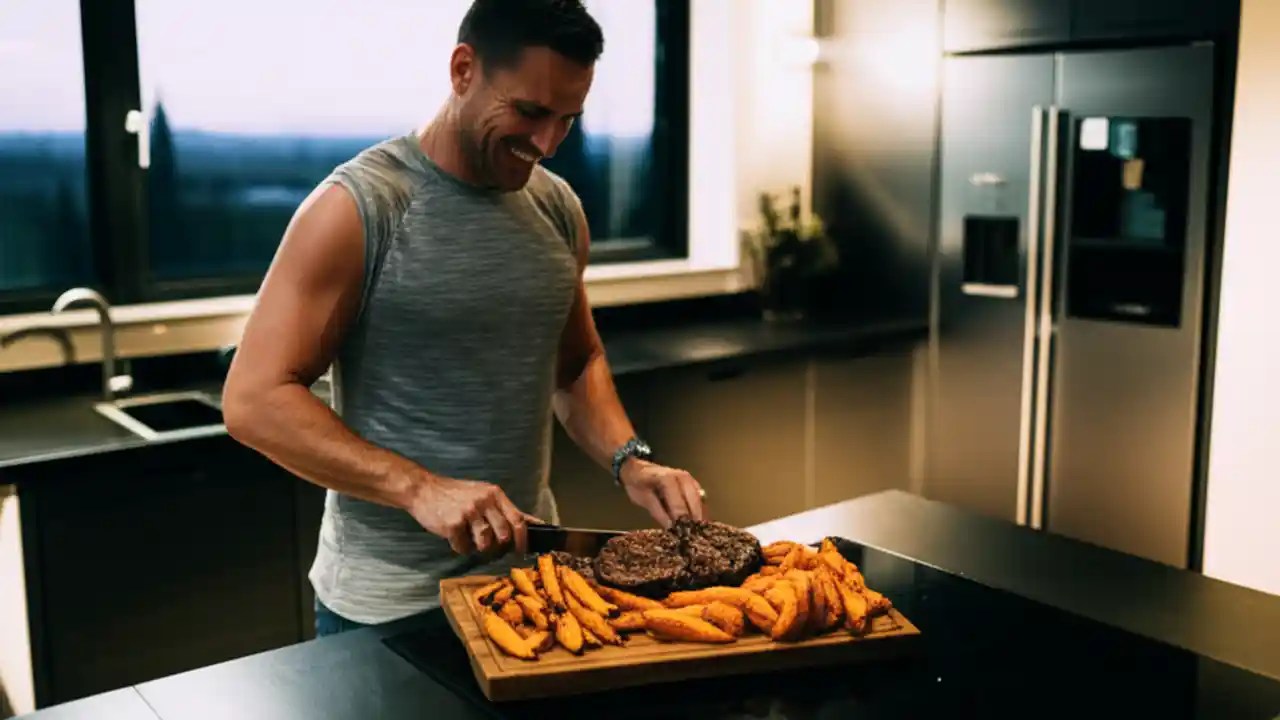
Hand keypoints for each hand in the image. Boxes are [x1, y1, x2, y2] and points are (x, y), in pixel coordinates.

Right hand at [406, 475, 533, 555]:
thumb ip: (505, 509)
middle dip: (498, 546)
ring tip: (468, 536)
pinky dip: (460, 547)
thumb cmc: (456, 494)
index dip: (523, 539)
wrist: (423, 489)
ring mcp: (468, 512)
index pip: (518, 520)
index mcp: (495, 494)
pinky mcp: (453, 524)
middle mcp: (484, 501)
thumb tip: (534, 523)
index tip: (522, 550)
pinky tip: (455, 536)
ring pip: (485, 544)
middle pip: (504, 535)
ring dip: (477, 547)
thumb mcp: (484, 494)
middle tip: (488, 545)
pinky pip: (464, 548)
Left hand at [619, 459, 705, 526]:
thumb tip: (670, 526)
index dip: (681, 517)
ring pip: (700, 498)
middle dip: (694, 517)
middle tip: (693, 534)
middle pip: (693, 500)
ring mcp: (689, 479)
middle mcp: (682, 477)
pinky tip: (698, 521)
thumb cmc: (638, 483)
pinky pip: (700, 497)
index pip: (678, 502)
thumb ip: (657, 511)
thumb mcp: (643, 498)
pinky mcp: (692, 483)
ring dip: (699, 514)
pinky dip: (700, 509)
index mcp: (667, 479)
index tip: (682, 532)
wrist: (637, 468)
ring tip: (698, 530)